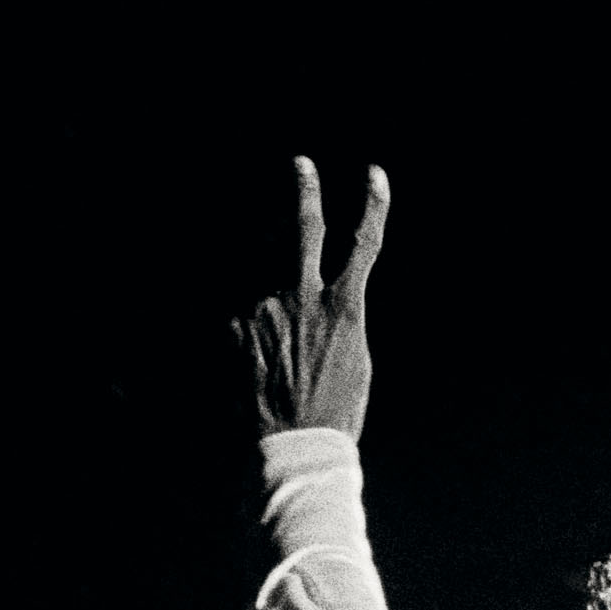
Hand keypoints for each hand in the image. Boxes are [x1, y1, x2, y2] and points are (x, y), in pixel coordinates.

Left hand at [241, 156, 388, 439]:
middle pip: (303, 230)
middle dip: (305, 193)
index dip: (372, 206)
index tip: (374, 174)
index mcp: (344, 307)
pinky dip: (249, 337)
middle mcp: (301, 297)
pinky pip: (243, 321)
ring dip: (271, 312)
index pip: (363, 244)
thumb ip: (336, 318)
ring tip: (279, 356)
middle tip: (301, 164)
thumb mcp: (354, 359)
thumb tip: (323, 300)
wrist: (296, 445)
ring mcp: (265, 310)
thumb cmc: (337, 411)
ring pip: (266, 290)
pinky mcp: (235, 330)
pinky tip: (257, 370)